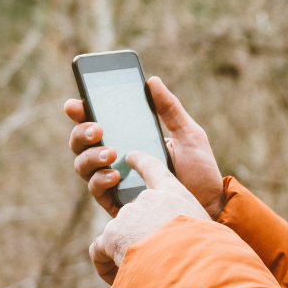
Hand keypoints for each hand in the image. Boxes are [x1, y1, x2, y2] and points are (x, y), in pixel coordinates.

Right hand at [66, 76, 225, 219]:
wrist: (211, 206)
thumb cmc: (201, 171)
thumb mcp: (189, 135)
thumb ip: (170, 109)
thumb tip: (151, 81)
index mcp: (131, 138)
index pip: (98, 121)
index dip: (82, 112)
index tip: (76, 103)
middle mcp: (117, 159)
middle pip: (83, 143)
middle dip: (82, 133)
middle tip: (97, 128)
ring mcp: (115, 181)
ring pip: (83, 166)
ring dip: (90, 157)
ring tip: (110, 153)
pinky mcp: (118, 203)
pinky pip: (97, 191)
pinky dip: (100, 181)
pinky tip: (113, 175)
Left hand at [89, 151, 208, 283]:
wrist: (190, 265)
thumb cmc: (206, 252)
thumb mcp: (206, 231)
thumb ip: (192, 228)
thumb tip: (189, 243)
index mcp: (174, 193)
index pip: (154, 168)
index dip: (141, 161)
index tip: (131, 156)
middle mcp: (148, 199)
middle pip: (135, 213)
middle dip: (138, 234)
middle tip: (151, 258)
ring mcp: (127, 216)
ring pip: (119, 235)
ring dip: (125, 252)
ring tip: (142, 273)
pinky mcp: (112, 235)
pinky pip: (100, 250)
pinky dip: (105, 265)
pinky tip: (118, 277)